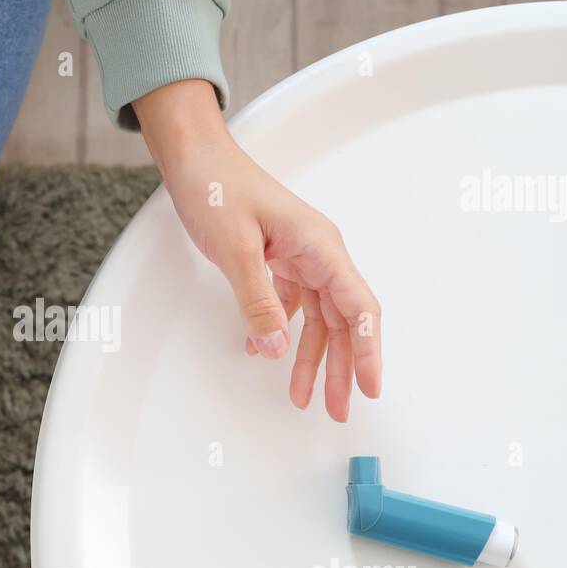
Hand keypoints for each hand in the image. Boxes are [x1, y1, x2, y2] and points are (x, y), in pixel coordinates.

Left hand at [133, 79, 381, 421]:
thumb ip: (257, 299)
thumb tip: (276, 347)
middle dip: (342, 367)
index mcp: (319, 246)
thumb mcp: (235, 247)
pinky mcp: (277, 260)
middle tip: (337, 410)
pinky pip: (291, 305)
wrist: (194, 157)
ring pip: (318, 317)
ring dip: (312, 358)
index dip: (369, 350)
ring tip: (303, 398)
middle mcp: (318, 253)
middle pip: (343, 320)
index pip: (358, 306)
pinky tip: (266, 354)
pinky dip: (281, 332)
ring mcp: (299, 257)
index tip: (371, 387)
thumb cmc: (217, 187)